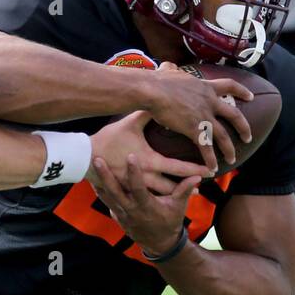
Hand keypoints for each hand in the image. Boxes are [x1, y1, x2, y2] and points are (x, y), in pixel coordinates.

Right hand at [87, 110, 209, 192]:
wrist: (84, 158)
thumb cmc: (107, 140)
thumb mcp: (129, 124)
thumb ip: (146, 112)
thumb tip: (159, 97)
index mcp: (149, 161)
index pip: (178, 167)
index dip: (195, 169)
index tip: (210, 170)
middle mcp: (146, 177)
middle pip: (173, 187)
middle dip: (189, 186)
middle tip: (203, 185)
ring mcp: (136, 187)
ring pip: (161, 195)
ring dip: (176, 194)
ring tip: (190, 193)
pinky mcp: (127, 191)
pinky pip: (147, 196)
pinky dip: (159, 197)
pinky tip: (166, 198)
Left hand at [91, 153, 200, 254]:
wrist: (159, 244)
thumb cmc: (170, 222)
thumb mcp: (178, 207)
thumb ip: (184, 190)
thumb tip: (199, 175)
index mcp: (146, 206)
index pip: (138, 187)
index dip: (134, 172)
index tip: (131, 156)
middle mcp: (131, 210)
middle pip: (115, 191)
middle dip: (105, 175)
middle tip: (97, 159)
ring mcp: (122, 214)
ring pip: (107, 196)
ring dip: (98, 181)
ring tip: (90, 165)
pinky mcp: (117, 215)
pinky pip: (106, 202)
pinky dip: (100, 191)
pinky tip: (92, 178)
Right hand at [142, 61, 253, 172]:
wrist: (153, 90)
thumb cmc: (157, 80)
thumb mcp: (171, 72)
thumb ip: (174, 71)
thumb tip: (168, 67)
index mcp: (205, 87)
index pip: (230, 86)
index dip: (242, 92)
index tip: (251, 97)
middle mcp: (209, 101)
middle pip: (234, 115)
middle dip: (243, 127)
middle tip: (248, 137)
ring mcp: (204, 116)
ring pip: (223, 136)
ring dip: (229, 149)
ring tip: (232, 159)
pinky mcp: (195, 129)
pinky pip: (206, 147)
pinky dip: (210, 159)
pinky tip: (212, 168)